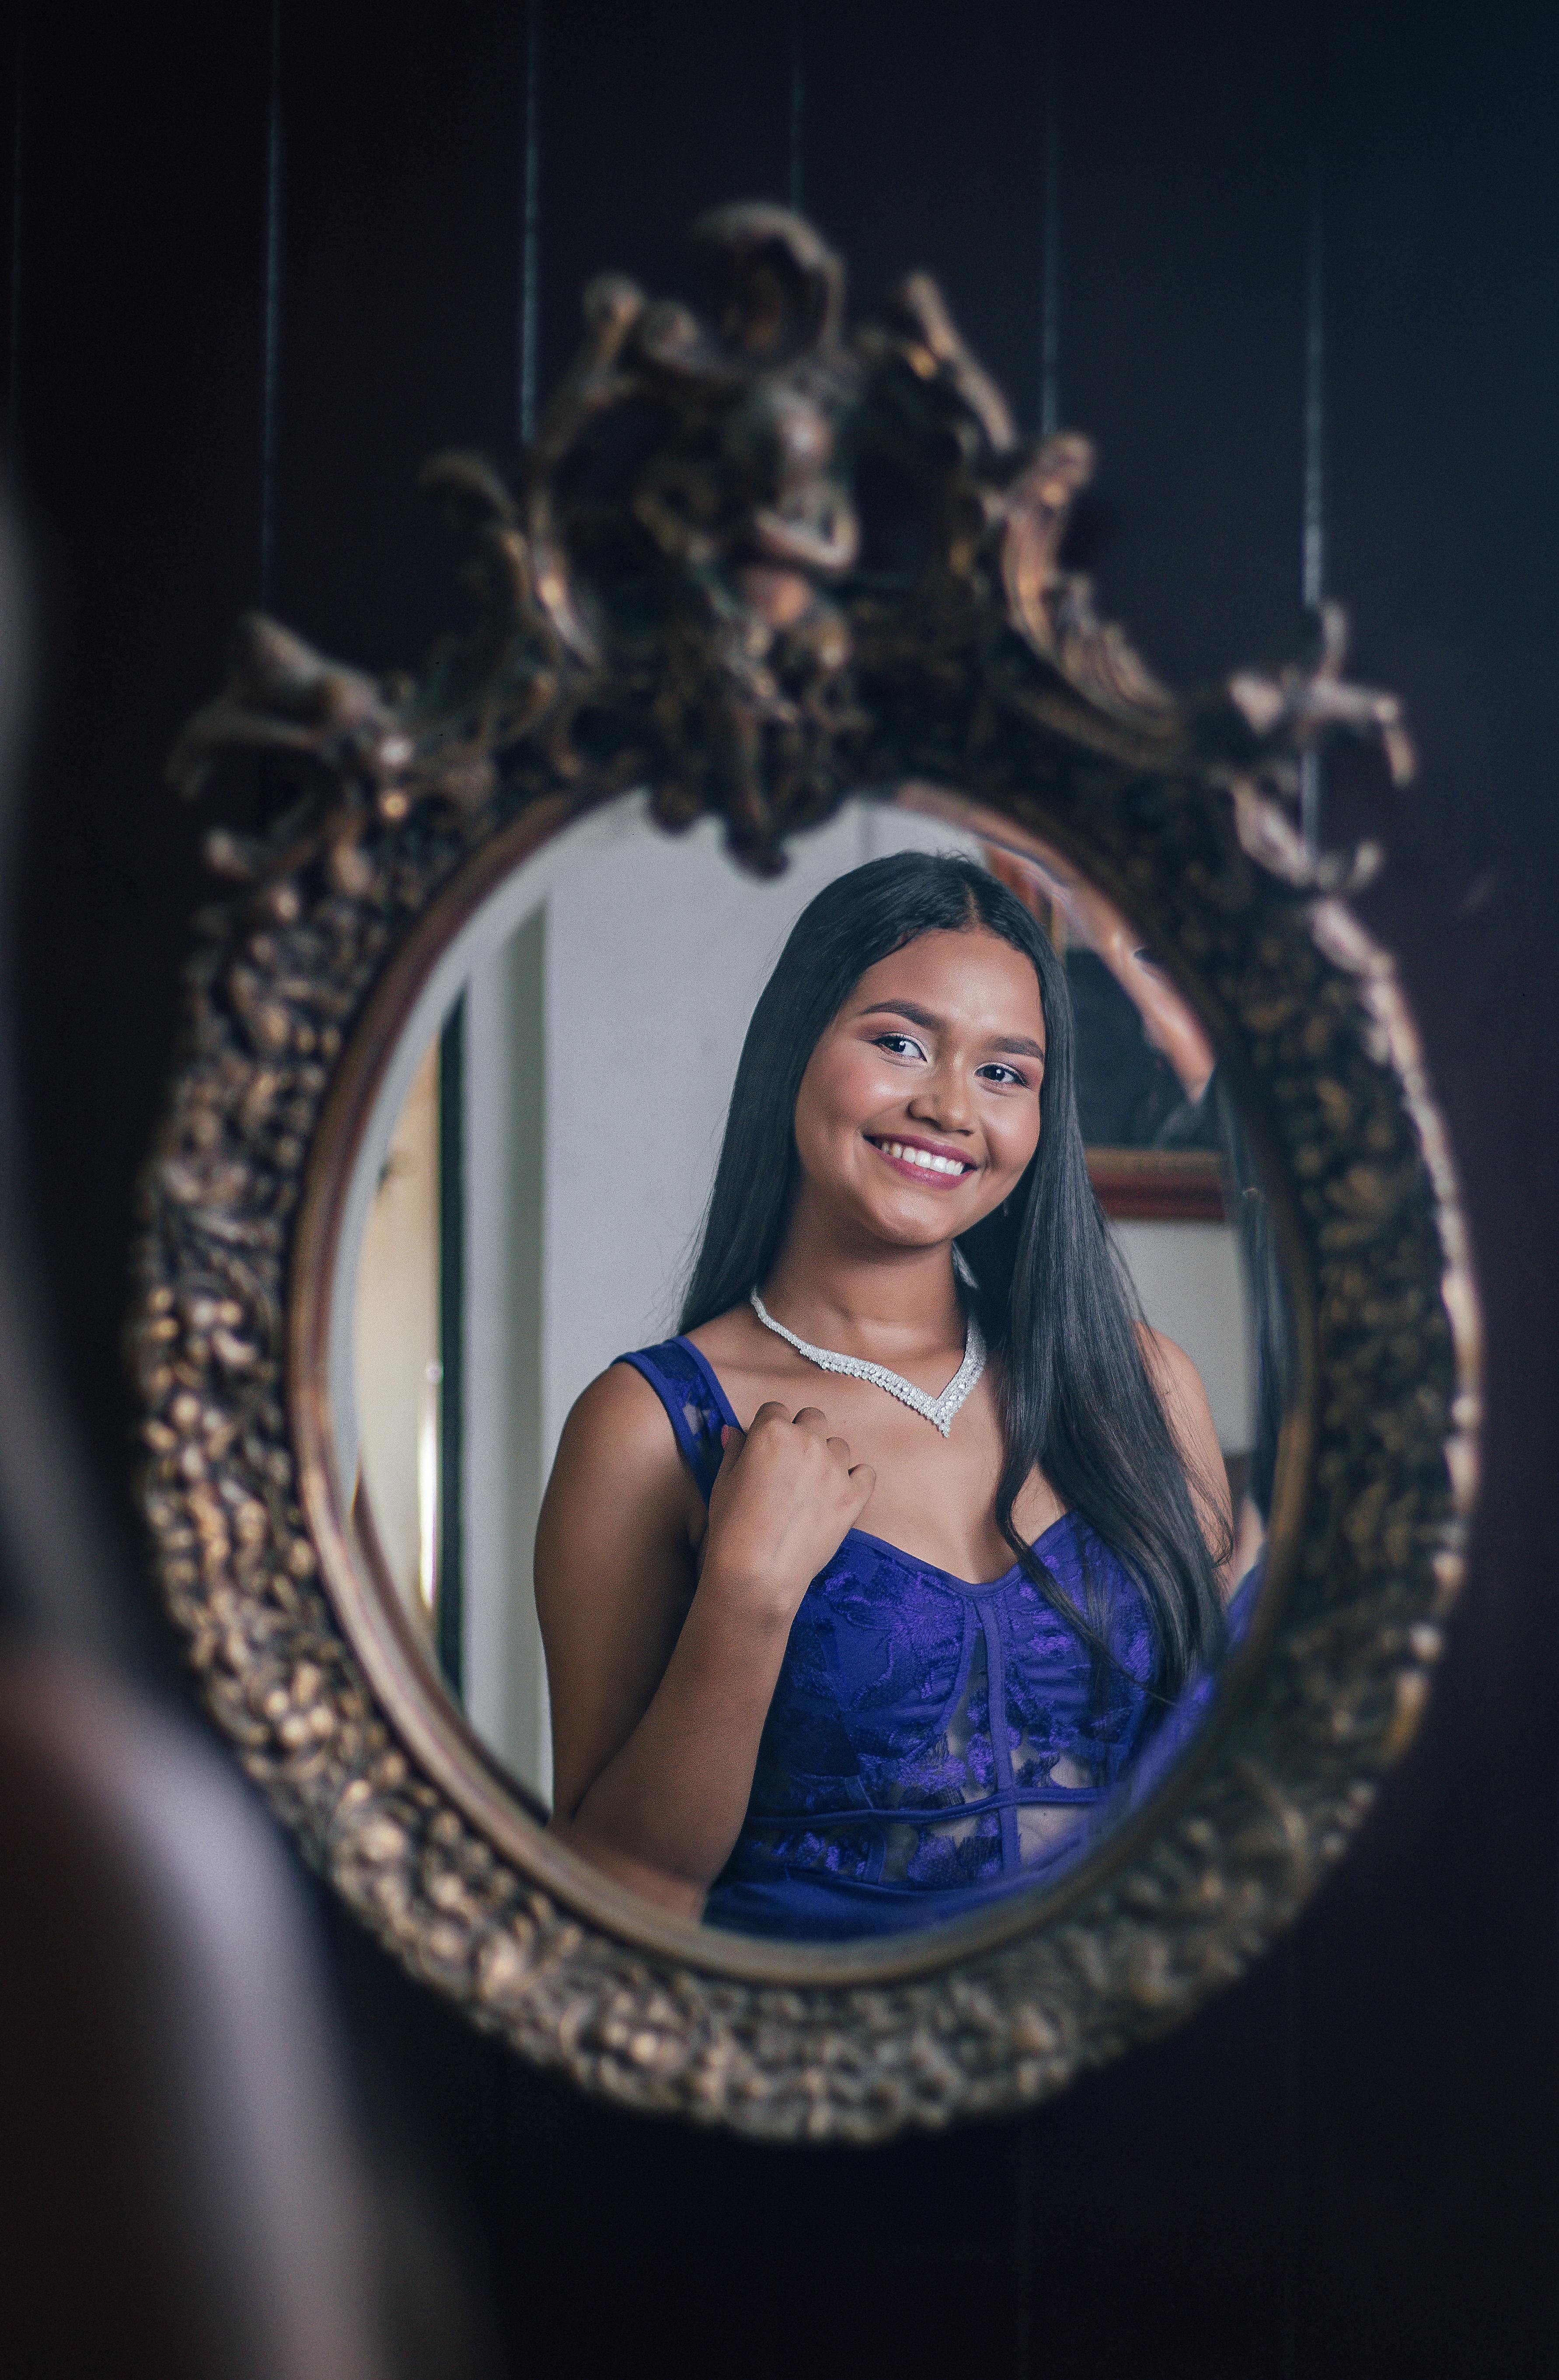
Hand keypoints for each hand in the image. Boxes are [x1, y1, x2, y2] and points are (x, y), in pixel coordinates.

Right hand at [701, 1402, 875, 1631]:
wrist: (758, 1572)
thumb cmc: (732, 1529)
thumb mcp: (723, 1482)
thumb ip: (734, 1451)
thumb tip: (734, 1432)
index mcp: (771, 1432)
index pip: (775, 1410)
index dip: (768, 1428)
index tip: (765, 1448)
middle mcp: (807, 1441)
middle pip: (812, 1418)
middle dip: (801, 1434)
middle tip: (790, 1466)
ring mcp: (834, 1468)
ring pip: (839, 1445)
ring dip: (827, 1458)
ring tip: (811, 1488)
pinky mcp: (854, 1496)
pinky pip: (866, 1472)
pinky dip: (855, 1480)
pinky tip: (838, 1494)